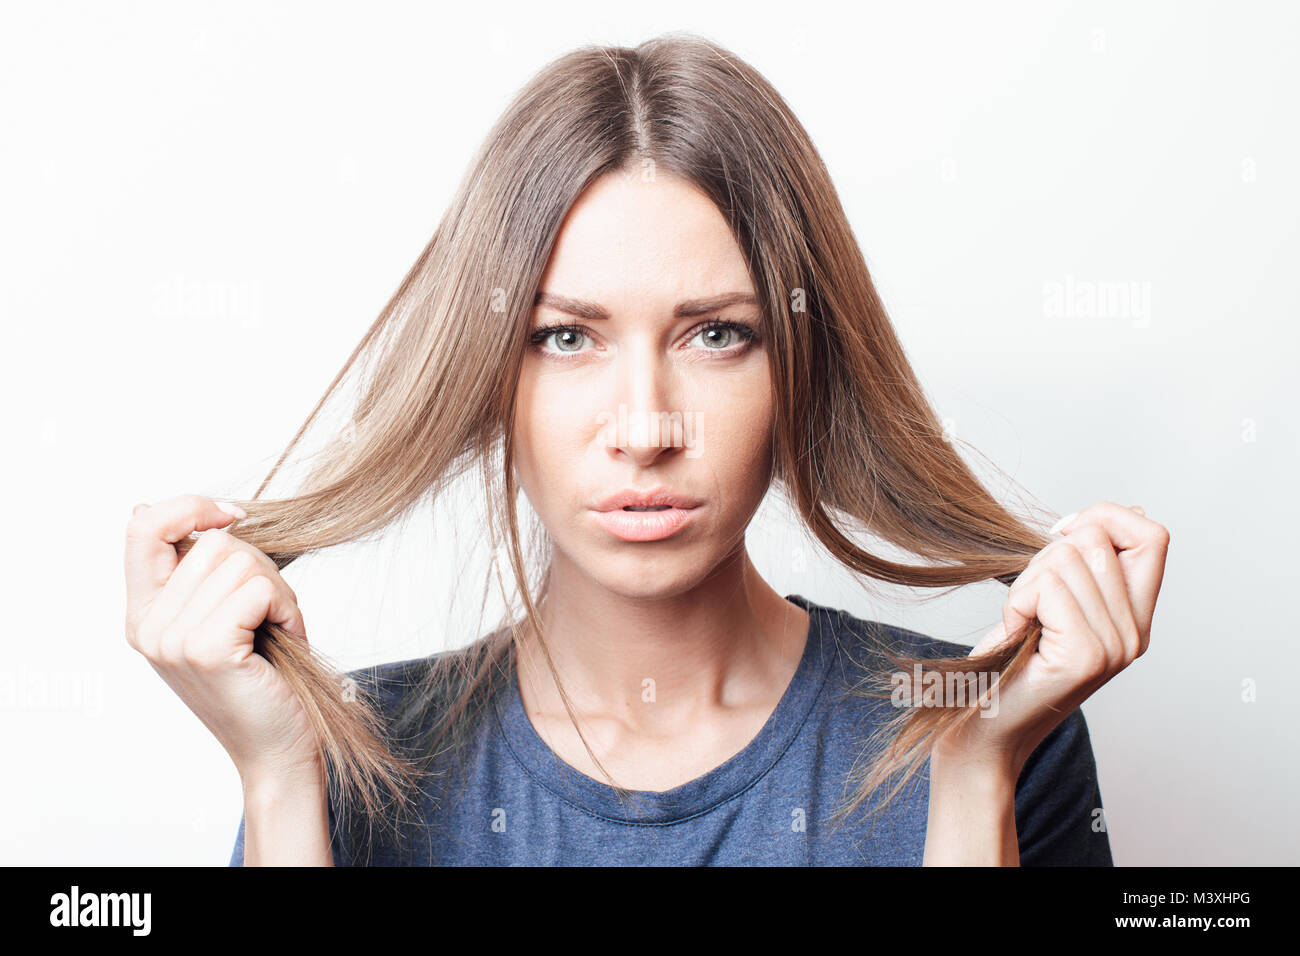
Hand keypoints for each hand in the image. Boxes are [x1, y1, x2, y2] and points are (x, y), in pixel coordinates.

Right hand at [123, 494, 323, 786]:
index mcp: (142, 613)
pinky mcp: (206, 649)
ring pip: (240, 561)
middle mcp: (147, 626)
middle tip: (272, 611)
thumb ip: (197, 573)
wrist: (275, 747)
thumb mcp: (218, 618)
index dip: (189, 507)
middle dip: (260, 567)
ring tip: (277, 627)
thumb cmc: (259, 678)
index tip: (231, 517)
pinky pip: (258, 589)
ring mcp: (172, 639)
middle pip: (212, 542)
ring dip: (277, 590)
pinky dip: (286, 608)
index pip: (142, 526)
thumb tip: (170, 509)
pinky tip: (285, 636)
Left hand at [933, 501, 1169, 780]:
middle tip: (1029, 605)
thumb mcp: (1053, 606)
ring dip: (1025, 584)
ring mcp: (1116, 646)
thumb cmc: (1009, 664)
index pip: (1153, 536)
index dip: (1107, 518)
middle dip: (1044, 558)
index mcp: (1136, 618)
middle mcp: (1136, 634)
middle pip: (1094, 539)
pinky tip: (1016, 635)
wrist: (985, 729)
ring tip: (1023, 625)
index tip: (1064, 536)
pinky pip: (1047, 588)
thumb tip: (1103, 515)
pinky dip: (1017, 603)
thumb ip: (1083, 567)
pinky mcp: (1086, 654)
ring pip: (1066, 559)